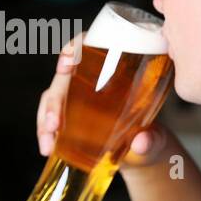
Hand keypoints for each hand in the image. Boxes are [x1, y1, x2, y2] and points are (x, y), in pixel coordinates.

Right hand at [35, 35, 168, 168]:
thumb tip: (141, 142)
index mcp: (114, 72)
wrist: (143, 154)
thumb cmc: (150, 135)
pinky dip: (44, 132)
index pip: (90, 46)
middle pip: (64, 76)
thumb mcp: (156, 137)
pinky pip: (49, 117)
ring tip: (48, 143)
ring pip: (51, 97)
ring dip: (45, 117)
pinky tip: (46, 148)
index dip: (75, 49)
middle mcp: (91, 80)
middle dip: (55, 99)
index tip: (68, 64)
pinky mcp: (68, 117)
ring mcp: (76, 98)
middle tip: (55, 124)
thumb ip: (152, 139)